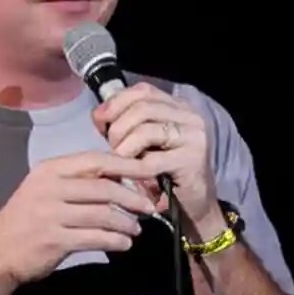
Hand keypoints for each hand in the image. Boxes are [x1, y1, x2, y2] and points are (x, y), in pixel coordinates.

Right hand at [0, 151, 157, 283]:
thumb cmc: (25, 220)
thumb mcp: (45, 190)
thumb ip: (77, 182)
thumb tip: (120, 180)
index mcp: (50, 170)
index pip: (96, 160)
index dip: (127, 165)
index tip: (149, 171)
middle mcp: (50, 188)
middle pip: (104, 187)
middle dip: (133, 198)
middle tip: (149, 207)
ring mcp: (51, 214)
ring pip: (103, 214)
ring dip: (126, 223)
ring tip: (136, 229)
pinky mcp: (55, 240)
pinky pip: (96, 237)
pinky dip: (115, 241)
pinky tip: (124, 244)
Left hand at [92, 82, 219, 226]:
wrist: (194, 204)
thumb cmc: (164, 171)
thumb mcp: (145, 141)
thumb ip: (127, 122)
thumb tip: (99, 114)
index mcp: (177, 105)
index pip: (142, 90)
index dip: (116, 102)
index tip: (100, 121)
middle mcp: (189, 116)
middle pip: (141, 108)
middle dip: (117, 128)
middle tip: (111, 147)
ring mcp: (193, 137)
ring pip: (145, 130)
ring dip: (123, 148)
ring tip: (120, 161)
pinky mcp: (192, 161)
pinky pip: (151, 161)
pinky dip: (132, 168)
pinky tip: (127, 175)